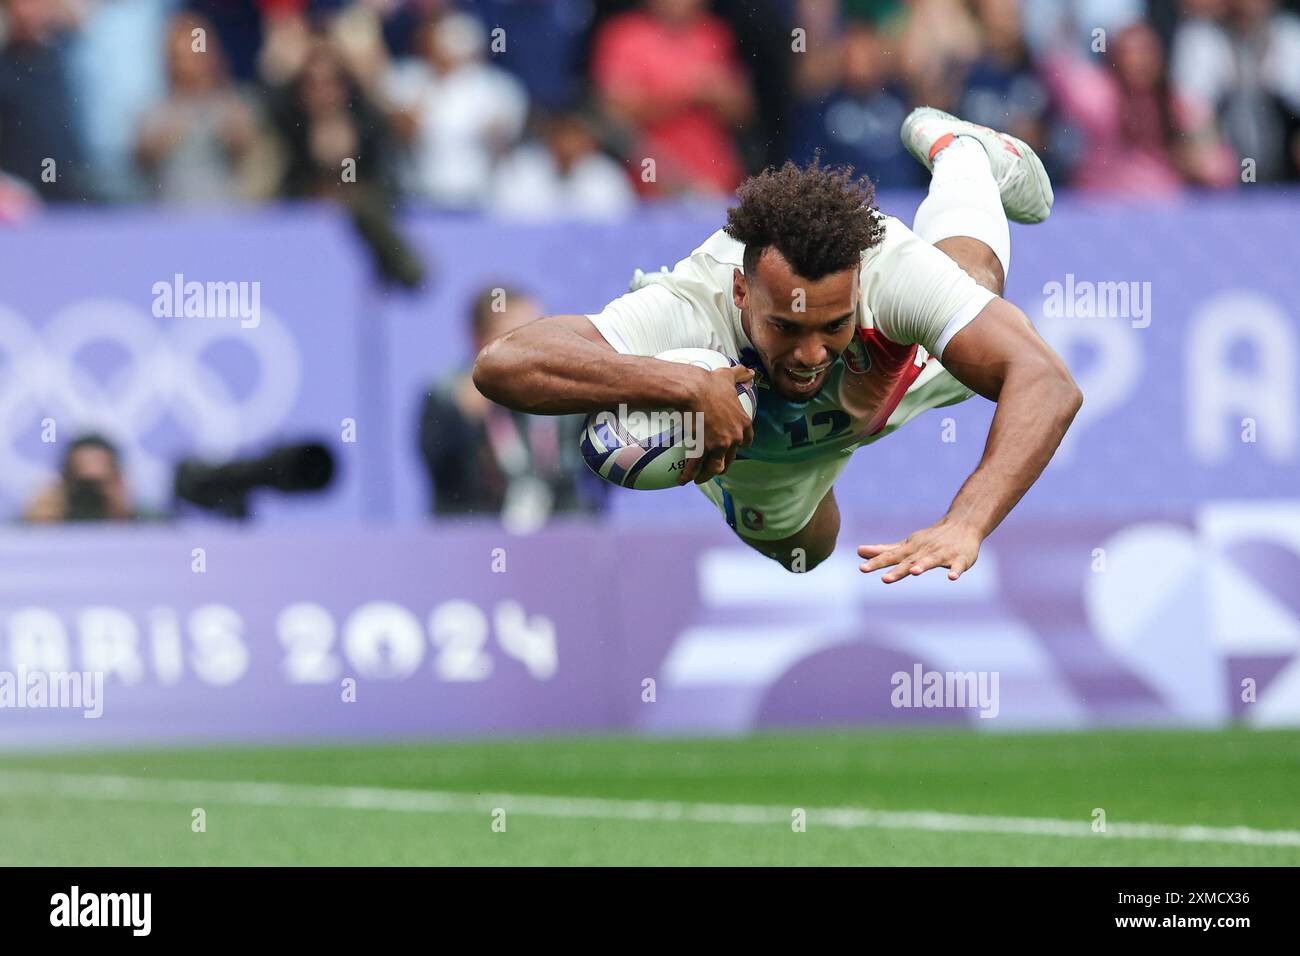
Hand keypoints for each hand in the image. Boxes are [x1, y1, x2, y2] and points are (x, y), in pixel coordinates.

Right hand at [678, 364, 754, 484]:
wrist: (694, 390)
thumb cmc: (710, 382)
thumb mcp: (728, 376)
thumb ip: (740, 374)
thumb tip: (750, 372)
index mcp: (743, 422)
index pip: (748, 440)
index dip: (741, 444)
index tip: (734, 446)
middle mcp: (734, 437)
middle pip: (732, 458)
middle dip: (724, 464)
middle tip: (715, 465)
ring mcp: (720, 445)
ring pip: (716, 467)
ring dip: (708, 474)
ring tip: (699, 478)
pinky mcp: (704, 449)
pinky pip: (696, 466)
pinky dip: (689, 474)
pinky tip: (682, 480)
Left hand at [857, 519, 982, 582]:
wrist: (962, 524)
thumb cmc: (929, 538)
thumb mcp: (905, 544)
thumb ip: (883, 551)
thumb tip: (859, 552)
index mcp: (910, 549)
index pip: (891, 557)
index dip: (877, 563)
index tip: (862, 569)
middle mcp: (924, 552)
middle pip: (909, 562)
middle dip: (897, 570)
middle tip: (884, 579)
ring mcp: (942, 554)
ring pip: (931, 561)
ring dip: (923, 566)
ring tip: (915, 572)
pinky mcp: (960, 559)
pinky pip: (958, 566)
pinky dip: (955, 571)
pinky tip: (952, 577)